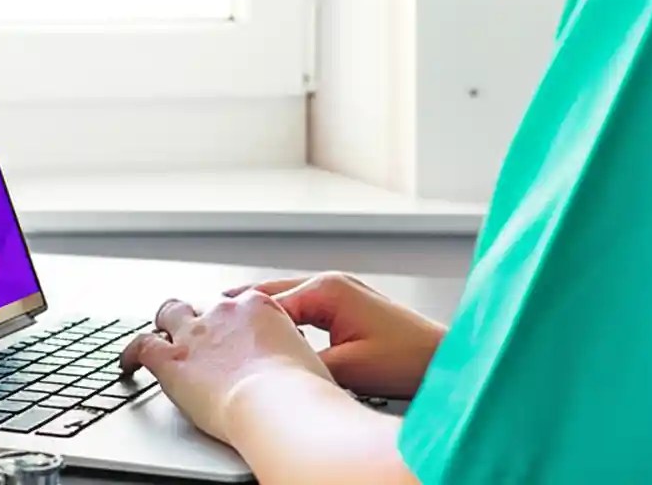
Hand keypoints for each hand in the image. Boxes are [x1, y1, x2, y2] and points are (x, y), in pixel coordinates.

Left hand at [119, 291, 335, 442]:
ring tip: (160, 336)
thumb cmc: (301, 391)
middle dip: (198, 316)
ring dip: (164, 324)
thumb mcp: (308, 361)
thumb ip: (295, 357)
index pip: (239, 305)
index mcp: (260, 308)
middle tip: (197, 334)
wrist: (277, 403)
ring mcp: (194, 332)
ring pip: (168, 314)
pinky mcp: (170, 359)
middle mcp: (224, 312)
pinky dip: (131, 353)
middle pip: (202, 304)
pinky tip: (127, 364)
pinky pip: (141, 347)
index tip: (236, 335)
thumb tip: (300, 373)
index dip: (234, 321)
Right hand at [225, 272, 445, 397]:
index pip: (269, 304)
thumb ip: (306, 362)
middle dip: (242, 308)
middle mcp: (332, 283)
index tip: (220, 336)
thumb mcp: (348, 367)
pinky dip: (282, 317)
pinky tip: (269, 330)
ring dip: (261, 311)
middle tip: (209, 318)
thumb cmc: (407, 358)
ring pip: (286, 297)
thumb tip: (276, 367)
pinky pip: (303, 307)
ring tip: (230, 322)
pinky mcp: (348, 305)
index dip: (243, 323)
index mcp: (328, 289)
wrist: (442, 359)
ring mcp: (341, 292)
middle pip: (272, 293)